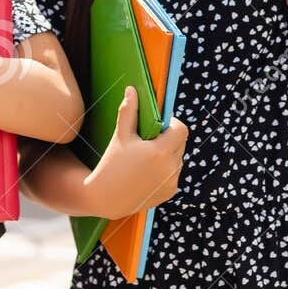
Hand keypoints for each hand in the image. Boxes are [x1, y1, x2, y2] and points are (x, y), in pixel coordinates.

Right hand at [84, 87, 187, 219]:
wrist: (105, 198)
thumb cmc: (111, 164)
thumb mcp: (120, 136)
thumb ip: (129, 112)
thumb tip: (132, 89)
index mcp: (161, 151)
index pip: (181, 129)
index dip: (172, 124)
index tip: (158, 124)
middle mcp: (170, 168)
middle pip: (180, 143)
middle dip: (169, 138)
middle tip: (149, 139)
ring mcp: (172, 182)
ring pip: (178, 158)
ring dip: (168, 153)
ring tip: (146, 156)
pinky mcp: (170, 192)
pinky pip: (174, 173)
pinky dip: (165, 169)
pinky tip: (147, 171)